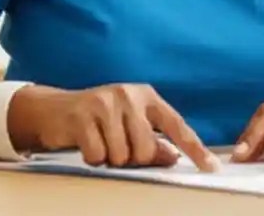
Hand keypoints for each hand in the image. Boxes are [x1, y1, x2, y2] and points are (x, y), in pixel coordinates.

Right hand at [7, 83, 219, 170]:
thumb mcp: (128, 125)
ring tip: (100, 142)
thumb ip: (153, 140)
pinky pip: (98, 156)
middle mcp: (129, 95)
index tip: (211, 168)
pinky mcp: (83, 115)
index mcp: (147, 97)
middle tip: (116, 148)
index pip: (177, 126)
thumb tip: (173, 158)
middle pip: (146, 149)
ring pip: (122, 155)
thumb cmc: (97, 120)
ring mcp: (105, 103)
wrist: (53, 109)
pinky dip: (92, 159)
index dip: (195, 149)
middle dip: (132, 159)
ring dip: (109, 159)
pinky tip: (85, 143)